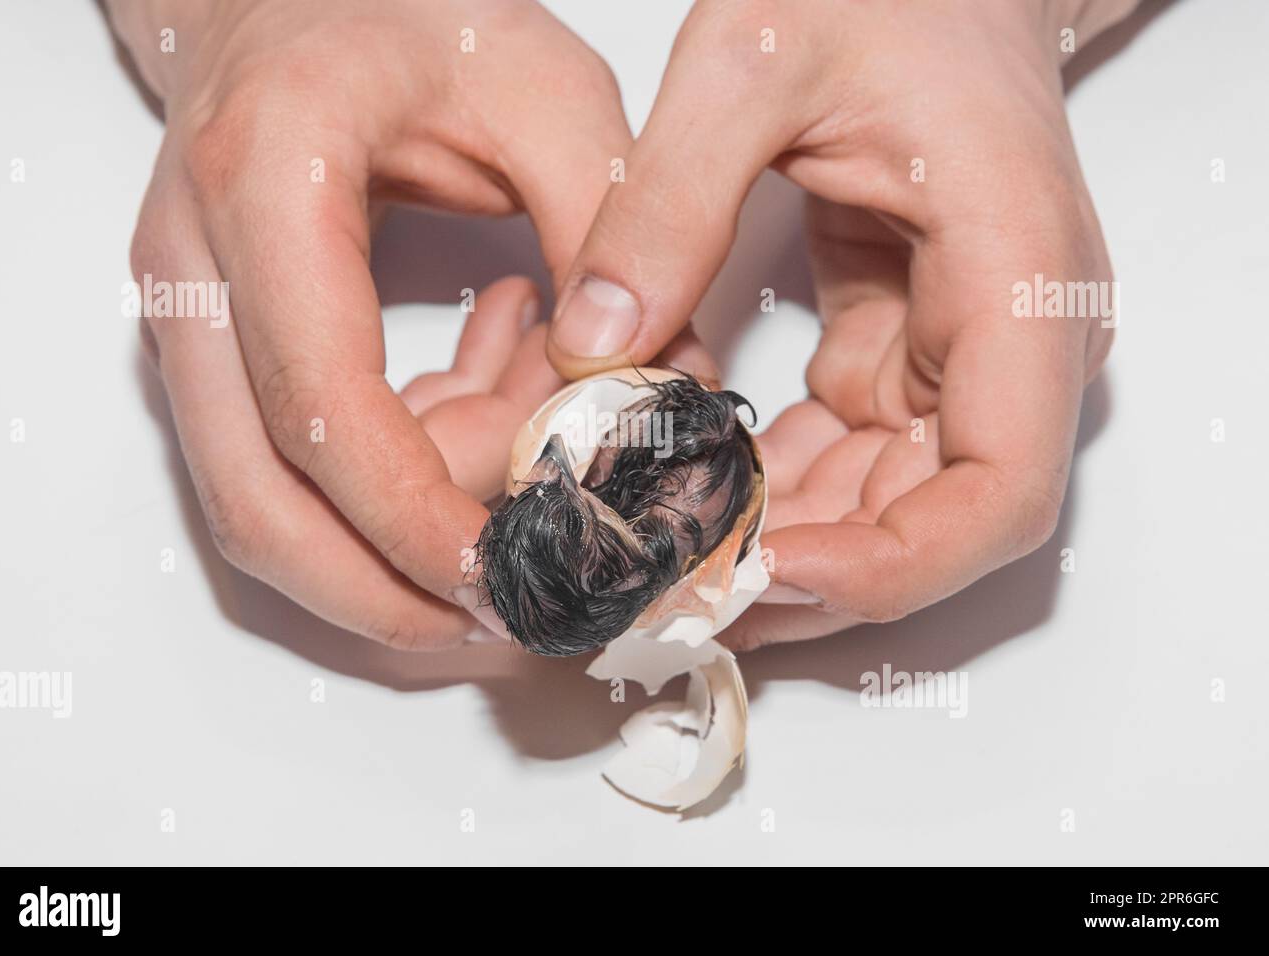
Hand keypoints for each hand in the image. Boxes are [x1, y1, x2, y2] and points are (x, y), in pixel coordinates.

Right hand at [109, 0, 630, 646]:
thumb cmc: (411, 18)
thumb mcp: (547, 93)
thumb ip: (613, 234)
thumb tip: (661, 389)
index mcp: (267, 182)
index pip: (321, 405)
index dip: (416, 516)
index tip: (514, 572)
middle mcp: (192, 262)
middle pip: (257, 500)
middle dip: (384, 592)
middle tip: (509, 617)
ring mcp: (185, 314)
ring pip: (252, 508)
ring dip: (377, 563)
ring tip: (510, 538)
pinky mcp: (209, 346)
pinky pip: (276, 472)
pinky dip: (375, 498)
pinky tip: (479, 432)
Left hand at [544, 0, 1137, 648]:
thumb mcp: (750, 61)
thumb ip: (668, 198)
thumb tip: (593, 345)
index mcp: (1015, 276)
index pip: (996, 493)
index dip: (887, 566)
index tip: (763, 569)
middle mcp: (1006, 339)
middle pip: (928, 526)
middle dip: (802, 572)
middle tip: (666, 586)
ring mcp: (956, 354)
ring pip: (879, 505)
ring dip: (774, 542)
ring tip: (654, 551)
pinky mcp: (902, 351)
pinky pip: (841, 456)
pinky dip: (766, 486)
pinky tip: (680, 488)